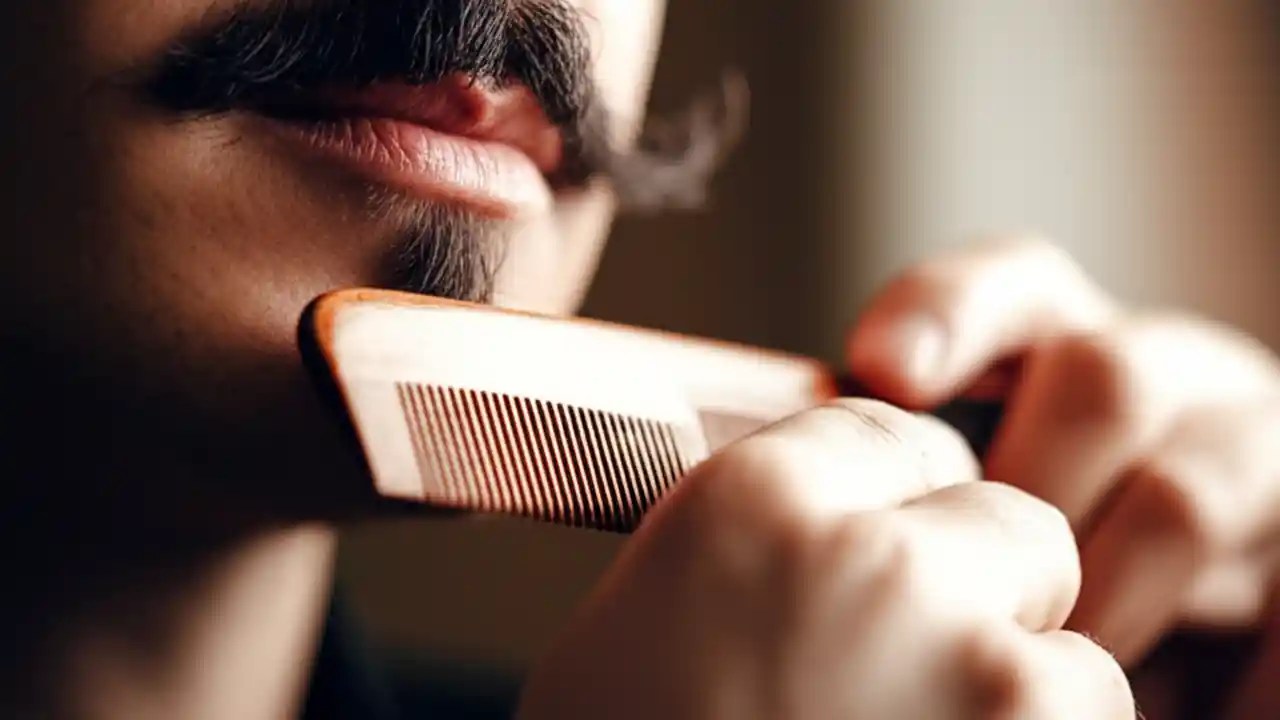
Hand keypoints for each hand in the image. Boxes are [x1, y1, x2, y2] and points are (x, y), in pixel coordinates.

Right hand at [519, 400, 1132, 718]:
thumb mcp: (628, 638)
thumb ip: (739, 549)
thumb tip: (815, 523)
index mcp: (747, 512)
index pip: (889, 435)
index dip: (897, 500)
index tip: (892, 544)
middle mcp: (875, 565)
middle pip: (1006, 524)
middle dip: (979, 592)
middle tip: (907, 675)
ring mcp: (982, 673)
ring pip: (1067, 648)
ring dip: (1016, 701)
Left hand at [848, 236, 1279, 666]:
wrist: (1153, 631)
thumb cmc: (1016, 566)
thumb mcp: (952, 505)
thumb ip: (910, 476)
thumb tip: (804, 481)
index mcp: (1061, 345)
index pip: (1015, 284)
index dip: (951, 310)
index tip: (884, 368)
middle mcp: (1162, 373)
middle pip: (1106, 376)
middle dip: (1032, 485)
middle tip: (971, 578)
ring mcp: (1244, 443)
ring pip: (1185, 492)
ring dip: (1105, 586)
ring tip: (1054, 643)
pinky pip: (1274, 600)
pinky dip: (1205, 644)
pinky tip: (1126, 670)